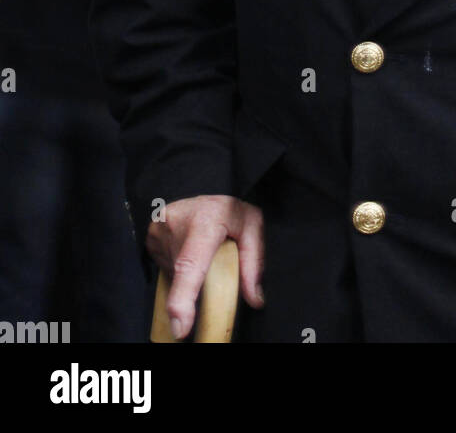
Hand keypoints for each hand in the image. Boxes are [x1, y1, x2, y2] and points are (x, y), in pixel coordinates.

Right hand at [146, 194, 264, 339]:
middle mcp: (175, 224)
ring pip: (173, 271)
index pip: (190, 265)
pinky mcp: (149, 236)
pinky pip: (165, 263)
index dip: (184, 299)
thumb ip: (253, 261)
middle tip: (212, 260)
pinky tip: (188, 246)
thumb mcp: (251, 224)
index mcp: (205, 220)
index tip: (181, 328)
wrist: (205, 178)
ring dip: (188, 271)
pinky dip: (178, 264)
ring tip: (202, 247)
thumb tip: (255, 300)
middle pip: (184, 273)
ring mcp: (158, 230)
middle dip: (198, 280)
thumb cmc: (229, 204)